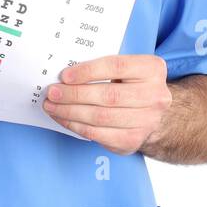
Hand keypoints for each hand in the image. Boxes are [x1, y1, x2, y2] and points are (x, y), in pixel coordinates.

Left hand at [41, 54, 172, 154]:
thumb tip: (67, 75)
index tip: (65, 76)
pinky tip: (64, 119)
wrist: (153, 112)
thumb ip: (104, 67)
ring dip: (70, 112)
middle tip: (53, 92)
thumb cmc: (132, 84)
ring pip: (101, 117)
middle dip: (74, 94)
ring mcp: (146, 121)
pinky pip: (98, 134)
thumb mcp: (127, 68)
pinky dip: (76, 126)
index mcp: (151, 69)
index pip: (116, 66)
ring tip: (52, 106)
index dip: (88, 71)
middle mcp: (154, 96)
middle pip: (108, 95)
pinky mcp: (132, 140)